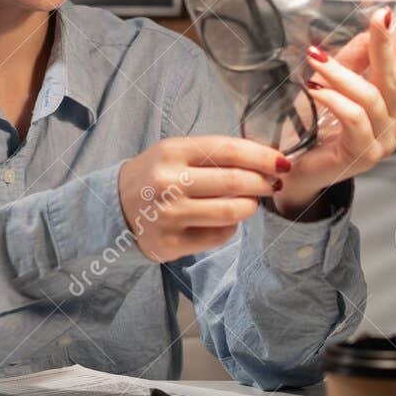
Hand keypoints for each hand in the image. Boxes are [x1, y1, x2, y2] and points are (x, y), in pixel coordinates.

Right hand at [118, 135, 288, 261]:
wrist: (113, 207)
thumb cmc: (156, 176)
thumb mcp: (176, 153)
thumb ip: (215, 155)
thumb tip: (267, 159)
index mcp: (171, 152)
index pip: (227, 151)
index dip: (261, 156)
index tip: (282, 161)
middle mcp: (167, 183)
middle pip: (234, 182)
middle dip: (263, 183)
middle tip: (273, 184)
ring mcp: (168, 216)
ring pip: (231, 212)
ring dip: (250, 206)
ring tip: (250, 202)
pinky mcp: (170, 244)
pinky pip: (219, 236)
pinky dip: (231, 228)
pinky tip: (224, 221)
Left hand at [272, 0, 395, 215]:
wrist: (290, 173)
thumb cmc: (309, 130)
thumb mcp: (330, 85)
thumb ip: (351, 60)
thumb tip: (370, 28)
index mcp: (390, 105)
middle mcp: (393, 123)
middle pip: (393, 76)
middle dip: (385, 42)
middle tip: (378, 15)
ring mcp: (383, 142)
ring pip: (371, 96)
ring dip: (342, 73)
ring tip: (315, 57)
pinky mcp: (365, 156)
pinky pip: (354, 118)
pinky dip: (335, 100)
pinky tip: (316, 90)